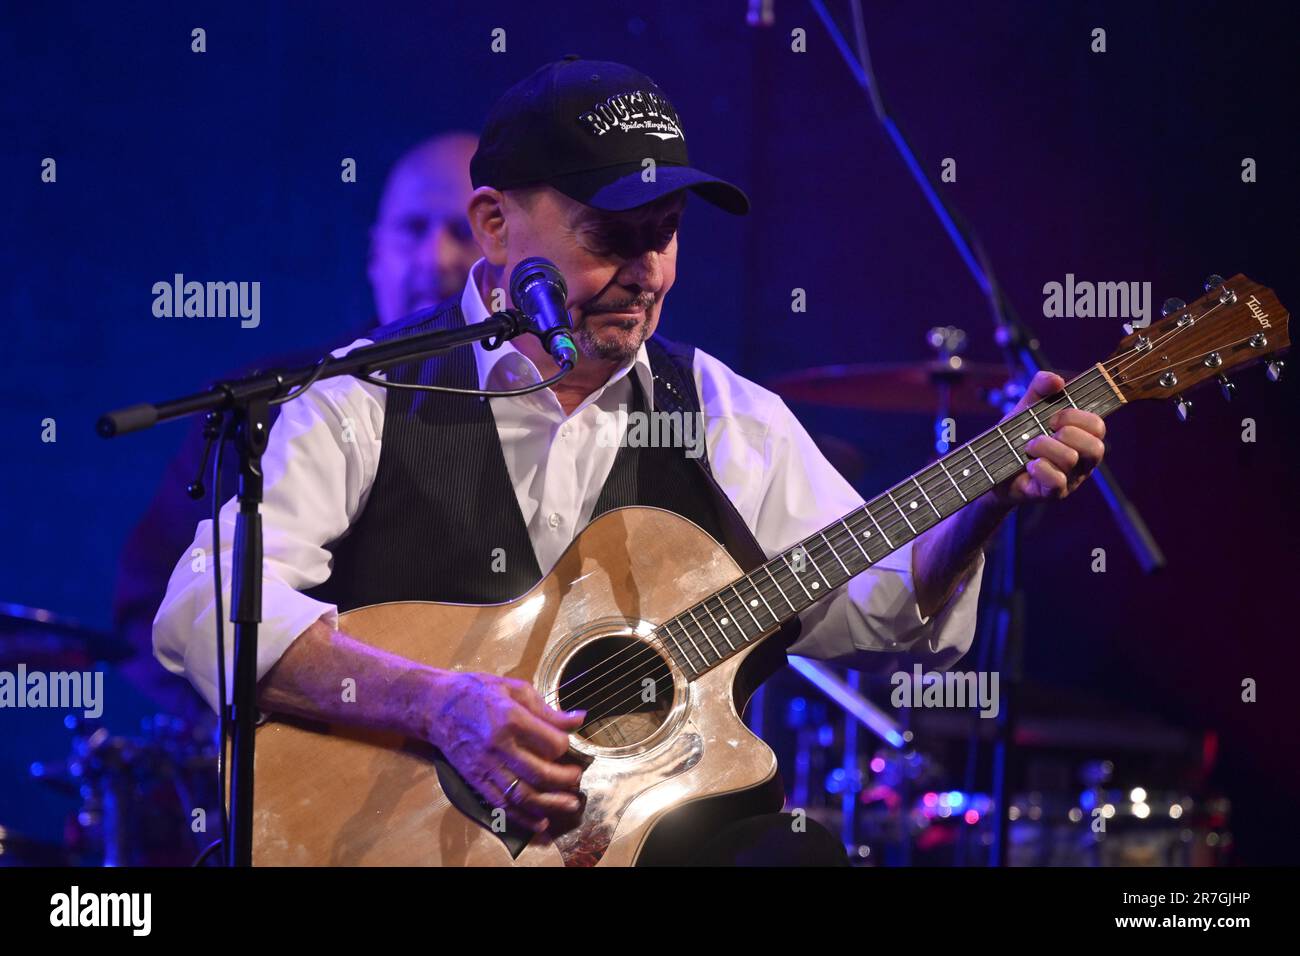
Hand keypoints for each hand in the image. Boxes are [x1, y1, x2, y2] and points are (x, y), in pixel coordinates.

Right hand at [426, 671, 586, 833]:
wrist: (435, 706)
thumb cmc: (477, 692)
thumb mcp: (514, 689)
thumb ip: (547, 709)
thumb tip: (578, 719)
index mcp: (511, 719)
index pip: (551, 743)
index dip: (566, 746)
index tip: (568, 744)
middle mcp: (499, 746)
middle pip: (540, 773)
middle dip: (565, 780)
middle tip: (577, 778)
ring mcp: (485, 766)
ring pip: (523, 795)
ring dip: (550, 804)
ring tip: (569, 804)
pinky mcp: (475, 780)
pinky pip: (501, 804)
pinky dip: (522, 817)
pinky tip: (540, 821)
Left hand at [989, 371, 1105, 505]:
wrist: (990, 466)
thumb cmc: (1016, 436)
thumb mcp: (1026, 407)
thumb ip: (1041, 388)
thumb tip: (1057, 381)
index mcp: (1082, 438)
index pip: (1098, 426)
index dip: (1076, 417)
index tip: (1053, 417)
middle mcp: (1082, 461)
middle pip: (1095, 447)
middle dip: (1066, 433)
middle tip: (1045, 431)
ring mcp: (1070, 480)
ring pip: (1071, 460)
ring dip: (1045, 447)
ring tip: (1029, 448)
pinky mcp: (1053, 494)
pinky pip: (1057, 482)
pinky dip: (1040, 468)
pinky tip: (1029, 465)